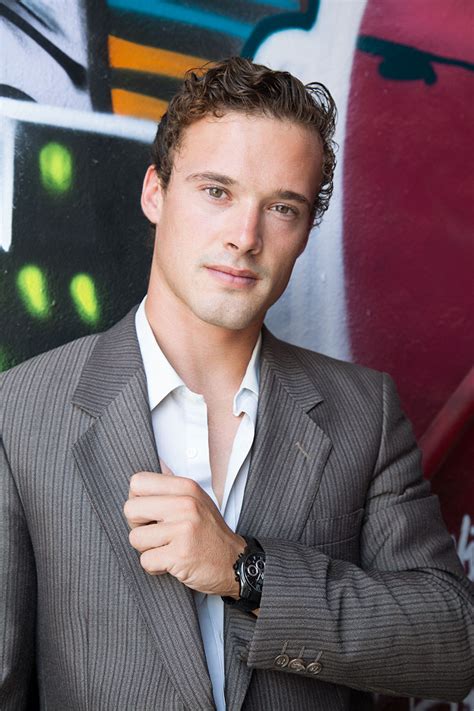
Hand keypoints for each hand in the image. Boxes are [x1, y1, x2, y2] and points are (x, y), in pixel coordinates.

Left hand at [123, 470, 245, 596]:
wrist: (234, 562)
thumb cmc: (209, 532)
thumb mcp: (197, 500)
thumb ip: (174, 485)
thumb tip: (159, 462)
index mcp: (186, 487)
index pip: (137, 482)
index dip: (138, 500)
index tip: (151, 513)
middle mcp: (185, 504)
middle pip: (130, 509)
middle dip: (138, 526)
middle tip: (157, 534)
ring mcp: (183, 529)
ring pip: (135, 538)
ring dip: (147, 549)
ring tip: (167, 548)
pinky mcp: (180, 555)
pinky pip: (145, 561)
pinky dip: (155, 567)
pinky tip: (171, 562)